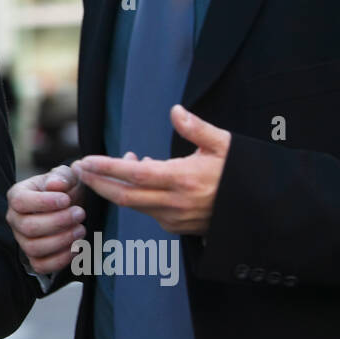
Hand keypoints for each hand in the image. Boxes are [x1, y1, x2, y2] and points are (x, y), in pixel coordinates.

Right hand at [7, 162, 86, 274]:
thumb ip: (61, 177)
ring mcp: (22, 240)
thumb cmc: (64, 190)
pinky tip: (77, 247)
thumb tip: (55, 184)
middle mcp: (15, 219)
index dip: (44, 203)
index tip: (66, 200)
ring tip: (80, 229)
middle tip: (80, 214)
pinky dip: (61, 259)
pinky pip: (41, 265)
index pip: (21, 202)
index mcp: (17, 196)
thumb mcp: (64, 176)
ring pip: (34, 248)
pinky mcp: (33, 257)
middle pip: (29, 227)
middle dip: (58, 222)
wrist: (70, 206)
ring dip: (62, 240)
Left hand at [74, 104, 229, 236]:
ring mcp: (175, 219)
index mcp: (183, 180)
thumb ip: (196, 129)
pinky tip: (139, 177)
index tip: (85, 160)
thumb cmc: (242, 173)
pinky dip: (134, 194)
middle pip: (123, 196)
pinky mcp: (176, 227)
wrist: (262, 210)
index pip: (134, 175)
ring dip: (116, 185)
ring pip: (133, 204)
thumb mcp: (224, 145)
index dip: (106, 168)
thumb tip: (175, 111)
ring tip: (113, 165)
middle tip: (78, 168)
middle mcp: (175, 203)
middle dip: (96, 182)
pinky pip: (147, 210)